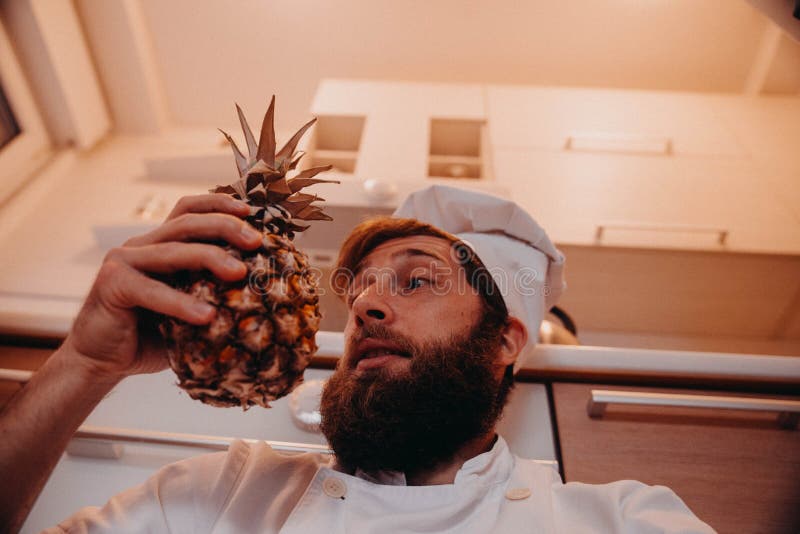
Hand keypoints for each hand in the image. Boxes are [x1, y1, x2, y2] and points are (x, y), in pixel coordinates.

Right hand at [63, 194, 260, 379]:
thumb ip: (213, 295)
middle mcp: (141, 246)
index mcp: (160, 245)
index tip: (250, 210)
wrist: (102, 361)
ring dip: (210, 258)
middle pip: (187, 223)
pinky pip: (151, 289)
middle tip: (256, 242)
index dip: (218, 204)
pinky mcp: (112, 284)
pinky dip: (180, 302)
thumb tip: (263, 294)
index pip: (188, 210)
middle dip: (225, 227)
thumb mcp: (189, 310)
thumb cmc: (151, 336)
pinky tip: (206, 316)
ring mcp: (124, 261)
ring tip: (240, 273)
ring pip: (173, 250)